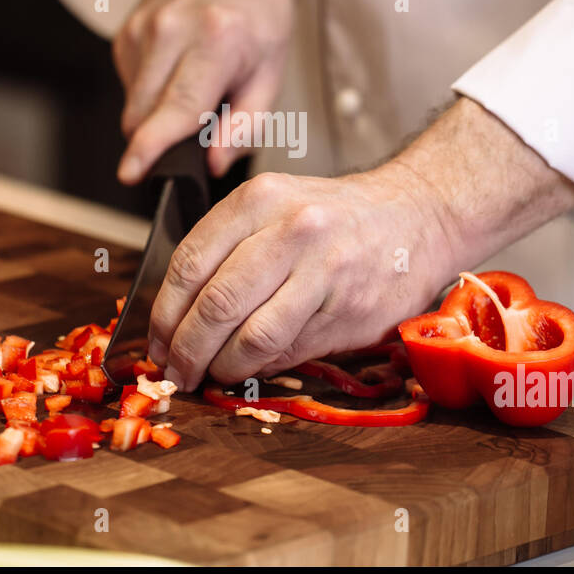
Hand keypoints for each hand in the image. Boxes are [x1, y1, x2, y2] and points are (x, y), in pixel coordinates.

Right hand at [113, 0, 293, 183]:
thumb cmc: (258, 8)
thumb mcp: (274, 68)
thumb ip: (247, 123)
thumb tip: (215, 163)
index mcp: (217, 40)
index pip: (178, 105)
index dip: (152, 145)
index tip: (132, 172)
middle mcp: (172, 30)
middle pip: (144, 113)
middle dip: (160, 140)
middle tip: (198, 132)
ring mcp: (143, 27)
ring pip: (134, 103)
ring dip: (159, 114)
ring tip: (196, 86)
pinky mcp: (126, 31)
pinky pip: (131, 85)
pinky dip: (152, 91)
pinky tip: (178, 69)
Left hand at [147, 98, 573, 391]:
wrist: (417, 217)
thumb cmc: (336, 218)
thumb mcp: (276, 207)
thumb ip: (227, 250)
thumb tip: (176, 316)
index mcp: (260, 199)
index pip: (189, 263)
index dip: (164, 312)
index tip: (155, 341)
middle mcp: (292, 229)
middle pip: (215, 304)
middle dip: (185, 349)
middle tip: (175, 370)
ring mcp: (324, 271)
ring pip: (250, 335)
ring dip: (220, 367)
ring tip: (211, 374)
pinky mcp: (348, 310)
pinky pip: (288, 350)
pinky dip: (260, 368)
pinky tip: (250, 368)